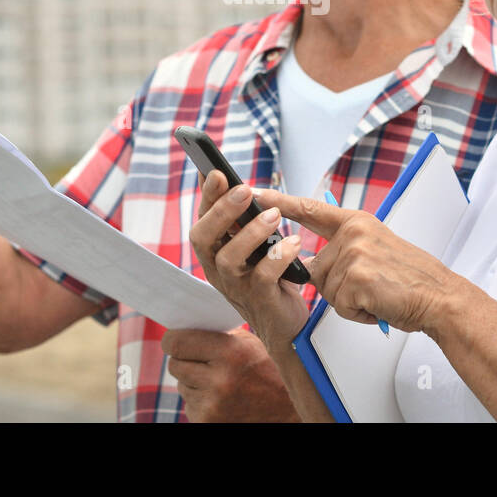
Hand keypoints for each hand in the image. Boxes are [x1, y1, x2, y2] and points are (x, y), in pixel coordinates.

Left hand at [162, 328, 299, 421]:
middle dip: (184, 360)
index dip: (172, 339)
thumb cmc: (269, 370)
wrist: (290, 410)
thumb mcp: (249, 343)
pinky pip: (190, 405)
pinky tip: (221, 398)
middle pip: (175, 365)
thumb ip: (217, 336)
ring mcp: (213, 406)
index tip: (174, 340)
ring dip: (193, 382)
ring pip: (181, 386)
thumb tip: (184, 330)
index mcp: (230, 353)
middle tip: (199, 360)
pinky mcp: (209, 423)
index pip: (177, 343)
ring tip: (218, 381)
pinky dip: (200, 401)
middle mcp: (219, 381)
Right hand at [188, 170, 309, 351]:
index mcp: (214, 252)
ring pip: (229, 258)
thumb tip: (230, 180)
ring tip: (274, 216)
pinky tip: (294, 243)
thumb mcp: (252, 245)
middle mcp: (217, 269)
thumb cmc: (268, 276)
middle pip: (203, 238)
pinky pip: (262, 277)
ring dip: (251, 233)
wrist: (286, 324)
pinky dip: (278, 256)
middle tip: (245, 190)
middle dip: (222, 211)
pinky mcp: (259, 300)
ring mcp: (235, 287)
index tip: (217, 171)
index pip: (201, 220)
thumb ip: (240, 219)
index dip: (207, 196)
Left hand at [254, 191, 455, 334]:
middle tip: (371, 286)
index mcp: (356, 222)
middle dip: (337, 287)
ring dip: (349, 302)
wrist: (439, 297)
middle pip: (316, 268)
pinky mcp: (356, 278)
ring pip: (327, 290)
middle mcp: (353, 232)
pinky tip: (378, 304)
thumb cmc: (408, 280)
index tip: (257, 193)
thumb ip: (345, 248)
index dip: (282, 201)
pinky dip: (357, 313)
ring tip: (377, 295)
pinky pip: (339, 305)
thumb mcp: (374, 250)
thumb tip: (312, 264)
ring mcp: (354, 253)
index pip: (311, 209)